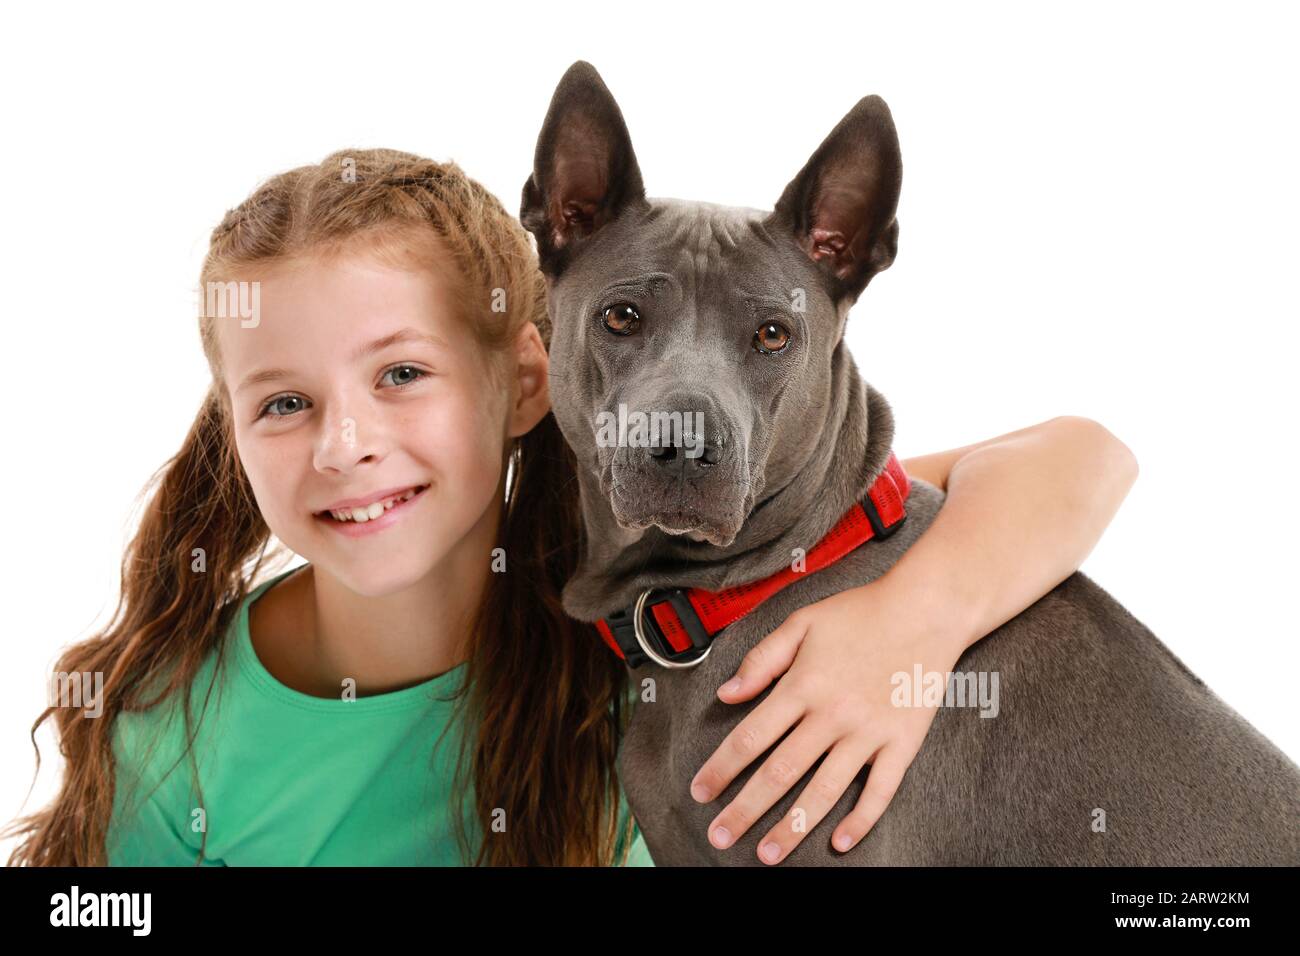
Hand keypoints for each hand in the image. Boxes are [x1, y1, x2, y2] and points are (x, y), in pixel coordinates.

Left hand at [688, 578, 964, 863]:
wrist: (927, 609)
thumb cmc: (860, 613)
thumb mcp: (801, 623)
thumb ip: (761, 660)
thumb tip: (726, 694)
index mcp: (803, 686)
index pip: (751, 737)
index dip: (721, 768)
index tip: (700, 792)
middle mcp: (833, 715)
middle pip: (780, 773)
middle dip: (745, 809)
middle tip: (719, 836)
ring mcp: (869, 732)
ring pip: (824, 791)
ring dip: (793, 826)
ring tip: (767, 854)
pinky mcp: (903, 743)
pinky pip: (880, 791)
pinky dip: (861, 820)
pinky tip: (839, 842)